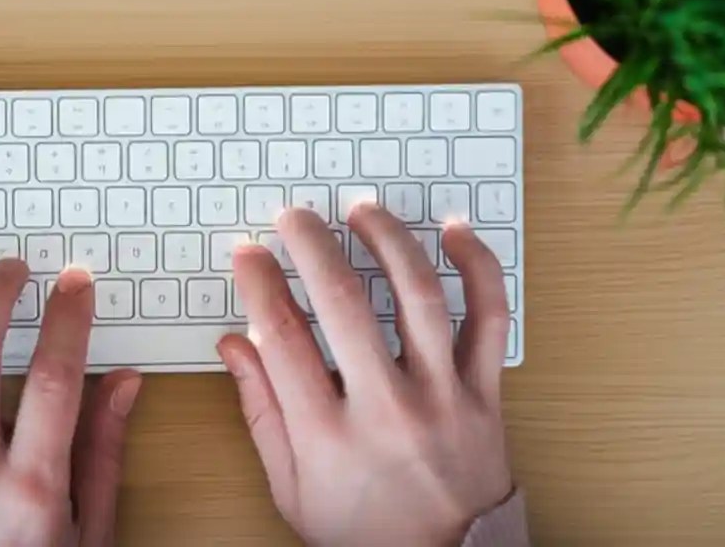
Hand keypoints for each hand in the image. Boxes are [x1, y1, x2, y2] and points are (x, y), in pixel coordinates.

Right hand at [219, 206, 512, 546]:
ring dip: (387, 241)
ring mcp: (443, 396)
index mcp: (329, 437)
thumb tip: (235, 343)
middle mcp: (386, 409)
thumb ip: (262, 412)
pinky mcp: (486, 392)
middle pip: (343, 304)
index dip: (259, 285)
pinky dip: (477, 266)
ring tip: (361, 210)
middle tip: (293, 217)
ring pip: (418, 296)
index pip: (283, 339)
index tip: (248, 253)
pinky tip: (453, 231)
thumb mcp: (292, 488)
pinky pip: (490, 317)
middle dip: (310, 246)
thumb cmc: (363, 532)